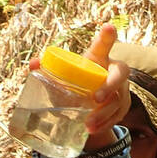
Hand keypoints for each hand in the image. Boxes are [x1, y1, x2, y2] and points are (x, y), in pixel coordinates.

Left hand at [29, 22, 131, 148]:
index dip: (107, 36)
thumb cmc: (77, 80)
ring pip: (119, 99)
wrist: (92, 101)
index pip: (104, 45)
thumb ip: (49, 69)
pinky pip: (118, 115)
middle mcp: (114, 70)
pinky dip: (105, 124)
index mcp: (98, 57)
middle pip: (120, 74)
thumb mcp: (64, 74)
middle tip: (95, 98)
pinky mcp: (123, 106)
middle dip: (109, 85)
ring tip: (88, 124)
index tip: (108, 27)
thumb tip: (33, 65)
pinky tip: (93, 130)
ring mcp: (122, 89)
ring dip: (104, 113)